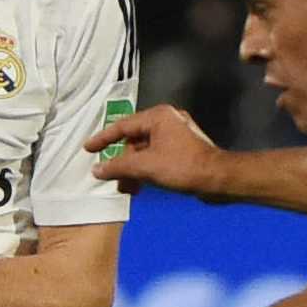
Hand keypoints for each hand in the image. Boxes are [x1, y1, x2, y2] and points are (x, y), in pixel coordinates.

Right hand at [86, 104, 227, 199]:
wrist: (218, 179)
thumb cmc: (183, 167)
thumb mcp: (145, 167)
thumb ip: (118, 166)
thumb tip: (97, 169)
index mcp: (158, 116)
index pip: (122, 126)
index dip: (102, 139)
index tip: (88, 149)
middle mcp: (167, 121)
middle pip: (134, 140)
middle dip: (122, 163)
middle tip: (114, 180)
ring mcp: (177, 135)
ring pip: (145, 151)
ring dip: (134, 170)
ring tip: (129, 189)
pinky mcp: (183, 149)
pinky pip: (157, 156)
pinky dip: (147, 169)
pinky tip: (142, 185)